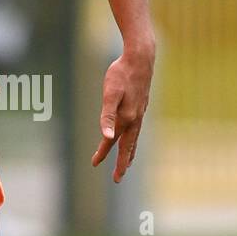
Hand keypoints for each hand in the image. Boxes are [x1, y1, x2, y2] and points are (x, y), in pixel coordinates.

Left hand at [91, 42, 154, 182]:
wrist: (141, 57)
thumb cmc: (121, 74)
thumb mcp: (110, 94)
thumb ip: (107, 116)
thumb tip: (107, 137)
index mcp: (126, 118)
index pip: (112, 142)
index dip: (102, 153)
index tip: (94, 164)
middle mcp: (135, 118)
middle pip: (128, 146)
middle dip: (122, 163)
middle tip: (117, 178)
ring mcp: (140, 112)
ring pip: (134, 138)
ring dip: (130, 152)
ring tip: (128, 163)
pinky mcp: (142, 105)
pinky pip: (137, 129)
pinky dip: (134, 138)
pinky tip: (131, 135)